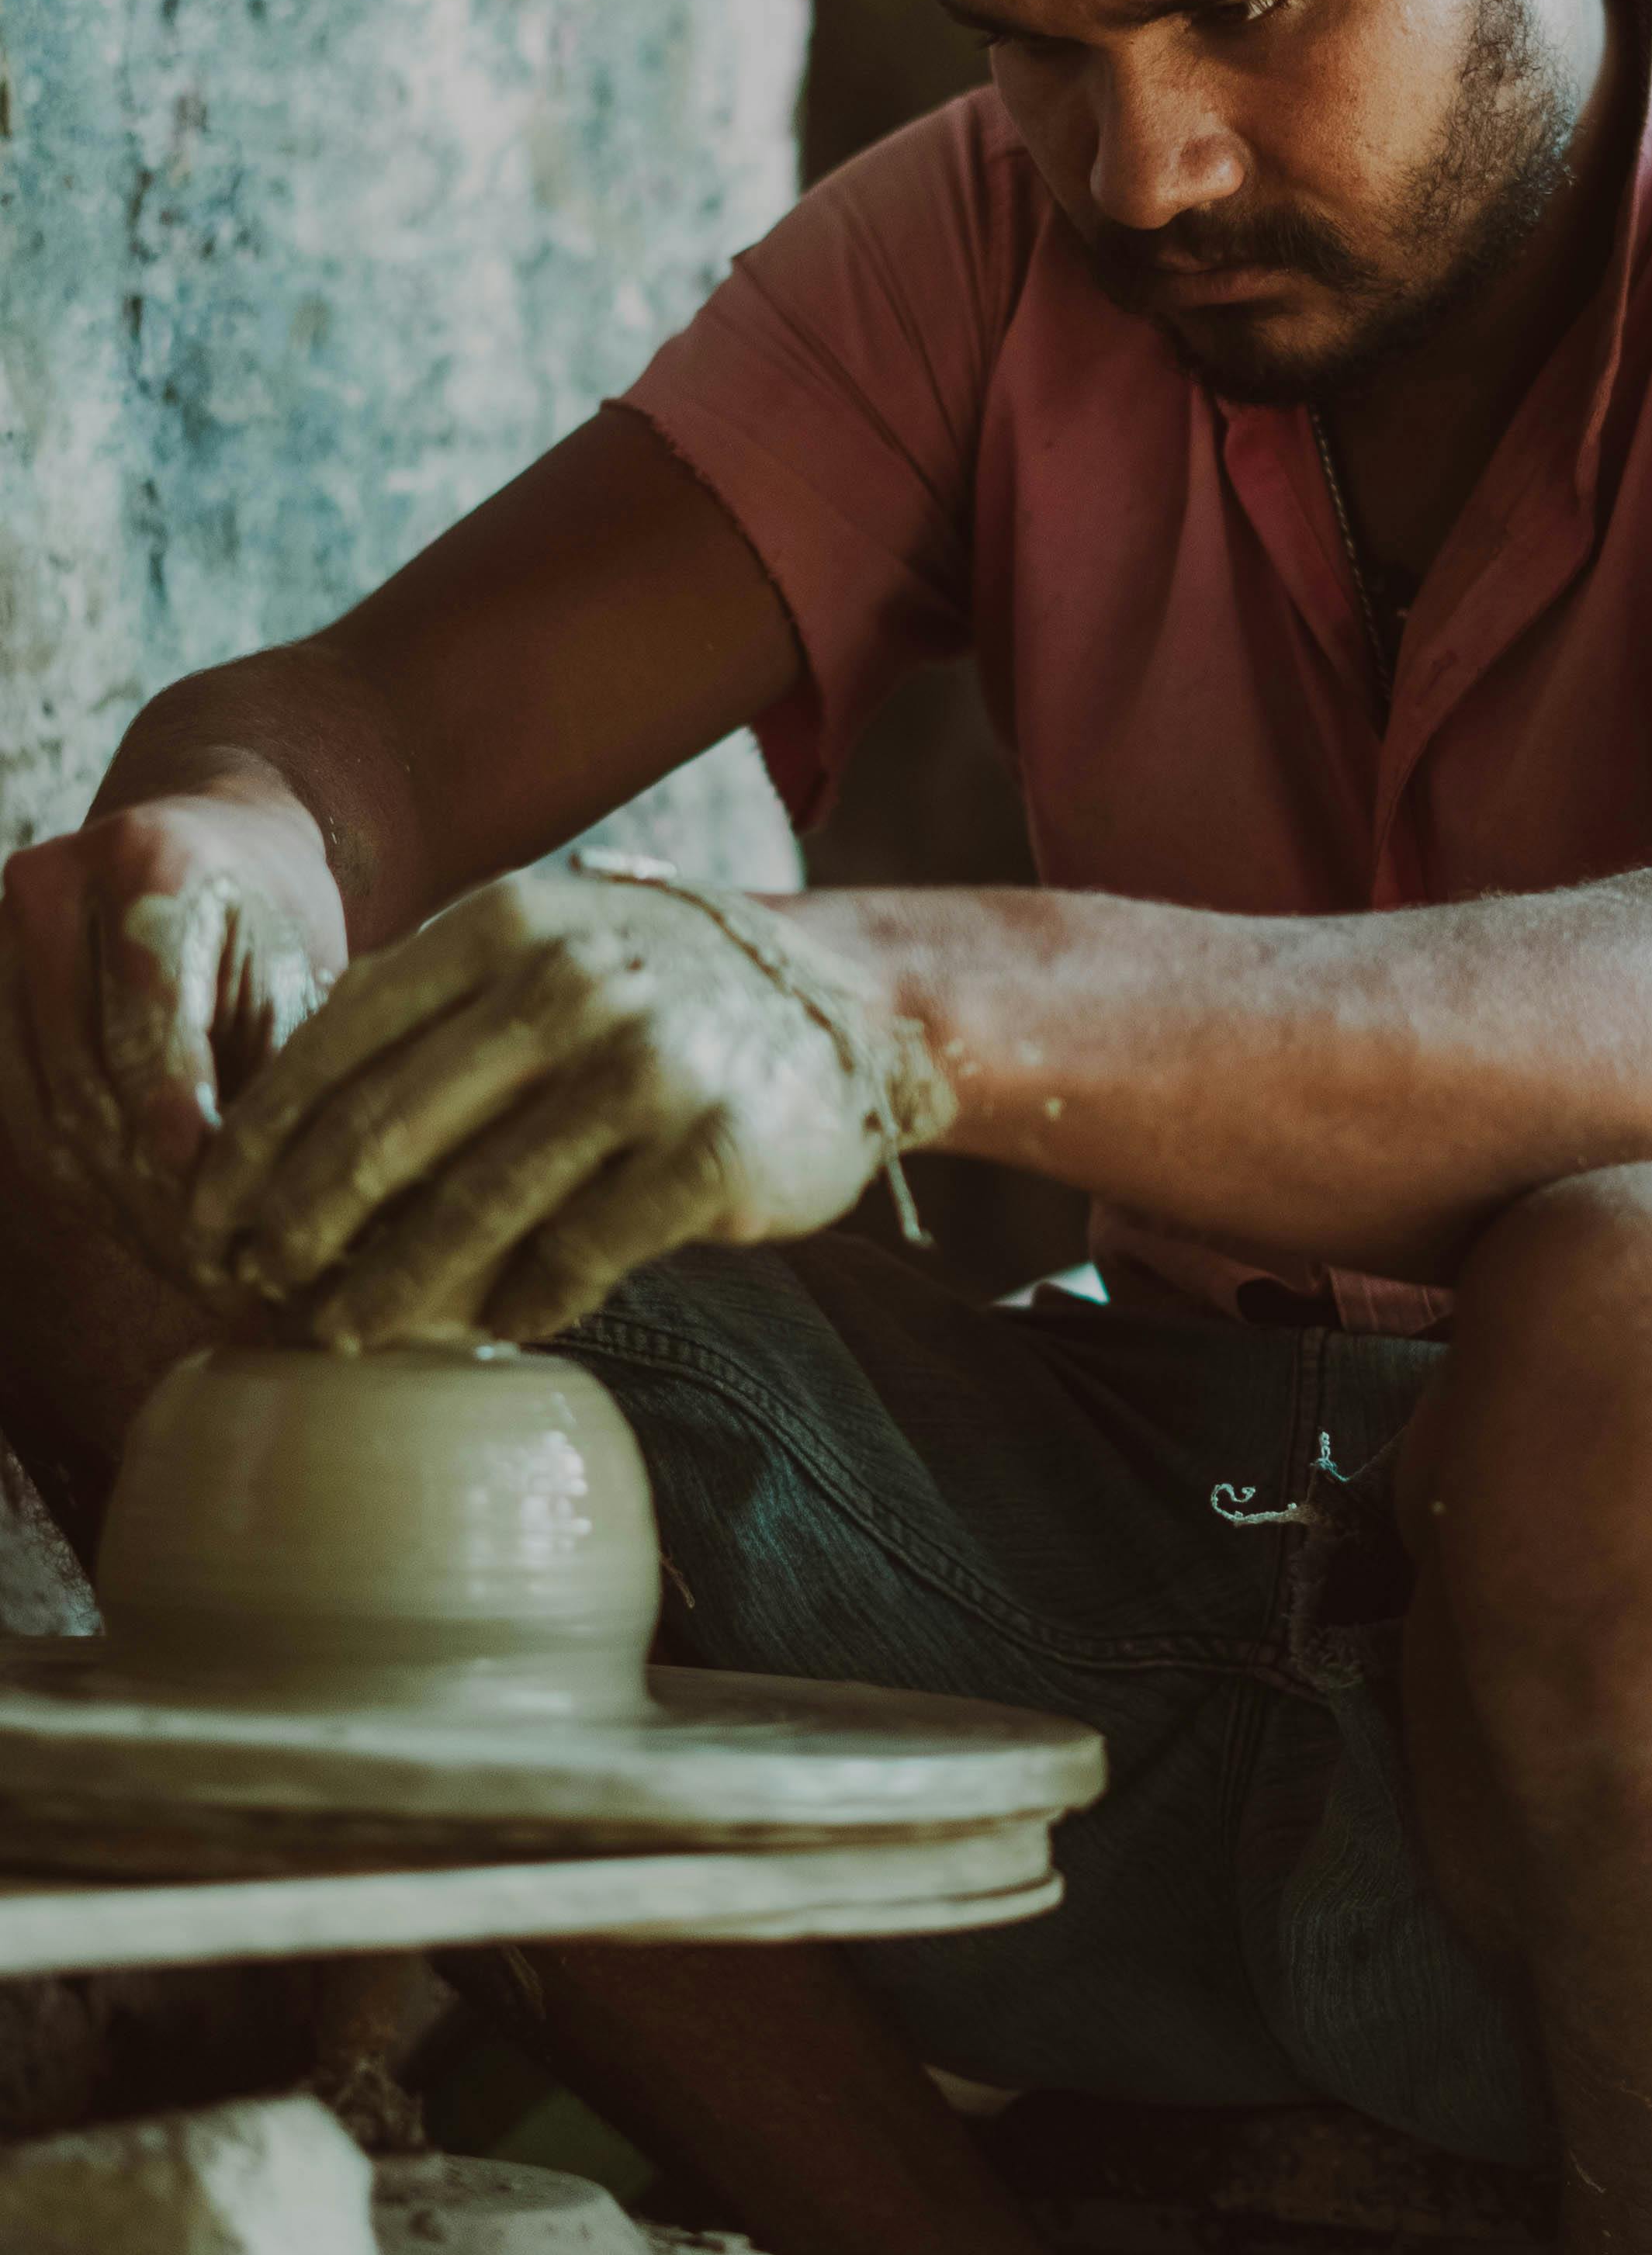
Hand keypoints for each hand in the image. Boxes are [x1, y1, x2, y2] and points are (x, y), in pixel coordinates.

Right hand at [0, 791, 341, 1274]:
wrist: (210, 847)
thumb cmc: (274, 921)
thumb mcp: (297, 971)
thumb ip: (281, 1066)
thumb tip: (282, 1201)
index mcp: (150, 858)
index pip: (147, 1007)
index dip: (175, 1105)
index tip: (210, 1193)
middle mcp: (54, 882)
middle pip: (86, 1067)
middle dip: (152, 1179)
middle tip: (219, 1266)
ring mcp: (0, 933)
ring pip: (45, 1104)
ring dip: (117, 1197)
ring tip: (193, 1268)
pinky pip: (20, 1110)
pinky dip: (81, 1177)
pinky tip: (143, 1232)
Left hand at [185, 866, 955, 1348]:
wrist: (843, 1011)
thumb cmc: (656, 994)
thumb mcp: (542, 950)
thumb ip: (426, 1008)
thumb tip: (273, 1122)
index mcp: (507, 925)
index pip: (339, 1039)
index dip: (256, 1141)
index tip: (206, 1215)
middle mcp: (573, 983)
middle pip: (388, 1129)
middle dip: (300, 1225)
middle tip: (253, 1287)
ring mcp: (648, 1068)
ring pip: (474, 1207)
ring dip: (391, 1287)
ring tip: (341, 1329)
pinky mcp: (713, 1153)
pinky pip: (581, 1255)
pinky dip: (524, 1302)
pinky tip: (497, 1324)